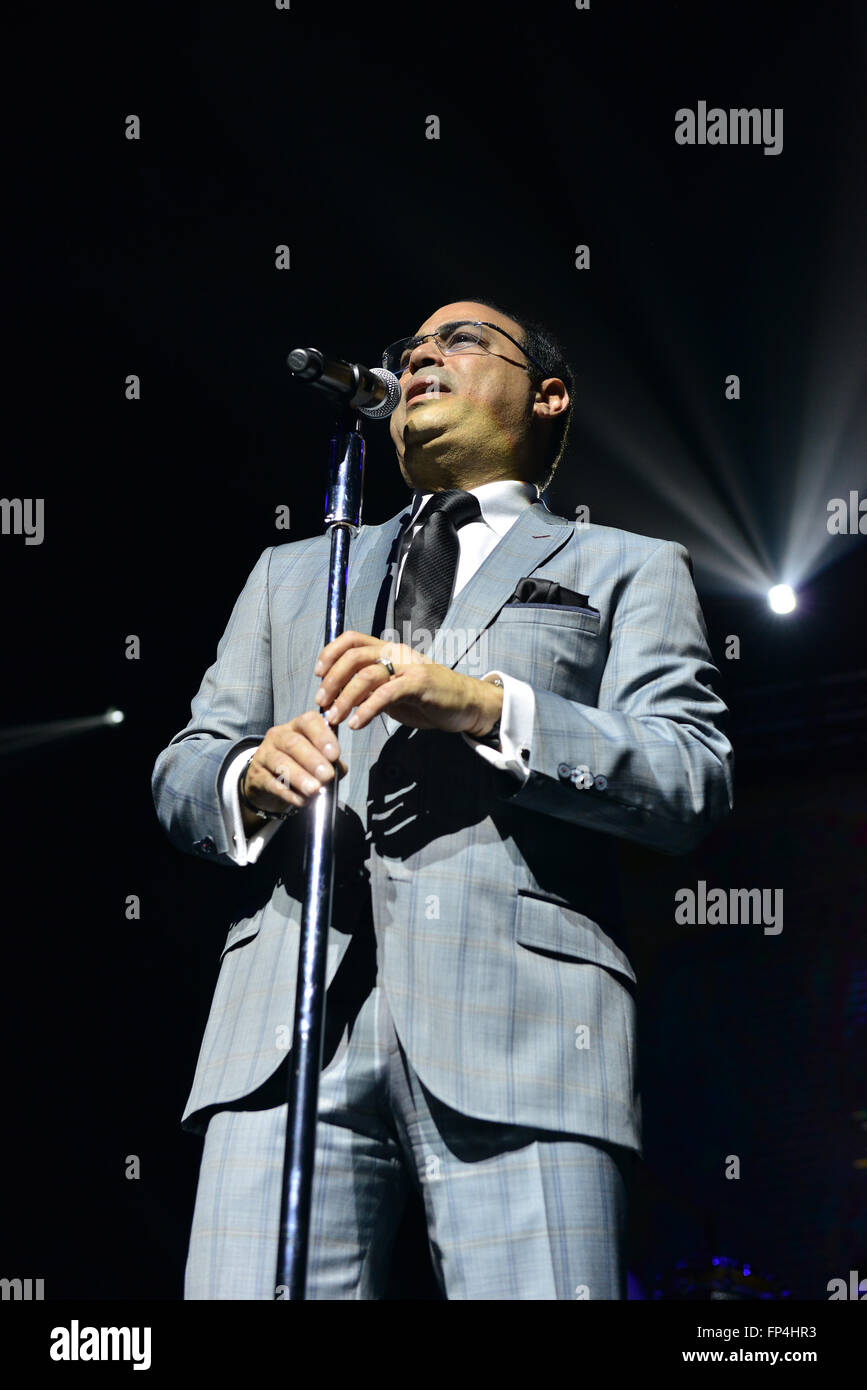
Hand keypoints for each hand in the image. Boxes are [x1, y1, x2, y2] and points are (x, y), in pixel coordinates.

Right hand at [243, 710, 346, 816]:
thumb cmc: (299, 764)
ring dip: (300, 777)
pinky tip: (301, 800)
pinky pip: (271, 783)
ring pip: (280, 762)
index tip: (335, 754)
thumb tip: (339, 769)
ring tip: (314, 790)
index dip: (323, 737)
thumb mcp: (317, 757)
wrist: (268, 779)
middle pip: (294, 743)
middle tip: (327, 775)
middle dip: (312, 760)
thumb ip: (331, 761)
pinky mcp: (256, 775)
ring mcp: (265, 754)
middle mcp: (279, 736)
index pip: (309, 721)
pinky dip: (288, 793)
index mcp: (298, 726)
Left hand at [312, 631, 500, 735]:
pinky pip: (386, 693)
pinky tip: (357, 724)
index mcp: (387, 650)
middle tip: (321, 703)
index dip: (330, 653)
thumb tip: (339, 698)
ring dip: (344, 698)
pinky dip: (367, 709)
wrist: (465, 703)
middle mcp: (395, 653)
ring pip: (366, 675)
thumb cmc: (428, 697)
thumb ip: (369, 690)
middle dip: (331, 680)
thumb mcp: (392, 690)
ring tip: (335, 719)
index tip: (318, 676)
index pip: (351, 639)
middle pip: (353, 656)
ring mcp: (408, 666)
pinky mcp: (419, 683)